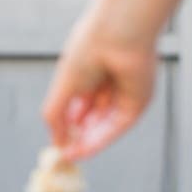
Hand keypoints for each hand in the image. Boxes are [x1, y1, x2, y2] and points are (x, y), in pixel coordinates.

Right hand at [42, 15, 156, 160]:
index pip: (77, 107)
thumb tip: (56, 143)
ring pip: (103, 126)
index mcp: (88, 74)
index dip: (66, 125)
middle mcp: (107, 85)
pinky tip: (84, 151)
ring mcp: (123, 95)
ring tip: (71, 155)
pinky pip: (117, 127)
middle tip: (63, 153)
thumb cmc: (87, 52)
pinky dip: (100, 140)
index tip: (55, 142)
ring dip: (86, 143)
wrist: (117, 36)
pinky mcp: (137, 103)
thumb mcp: (62, 88)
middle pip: (91, 120)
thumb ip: (54, 116)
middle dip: (76, 137)